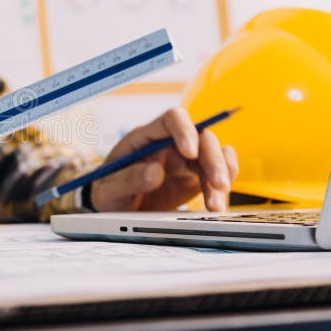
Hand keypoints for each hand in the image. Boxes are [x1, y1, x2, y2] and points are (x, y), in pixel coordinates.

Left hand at [91, 108, 238, 211]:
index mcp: (146, 137)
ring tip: (215, 206)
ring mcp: (185, 161)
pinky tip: (217, 205)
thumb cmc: (107, 192)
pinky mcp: (195, 178)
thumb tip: (155, 171)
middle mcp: (169, 144)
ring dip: (222, 176)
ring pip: (215, 155)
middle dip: (212, 159)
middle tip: (217, 184)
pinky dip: (222, 187)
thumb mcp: (108, 189)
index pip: (171, 119)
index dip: (184, 130)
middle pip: (201, 137)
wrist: (114, 210)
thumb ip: (128, 179)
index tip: (189, 153)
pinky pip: (219, 173)